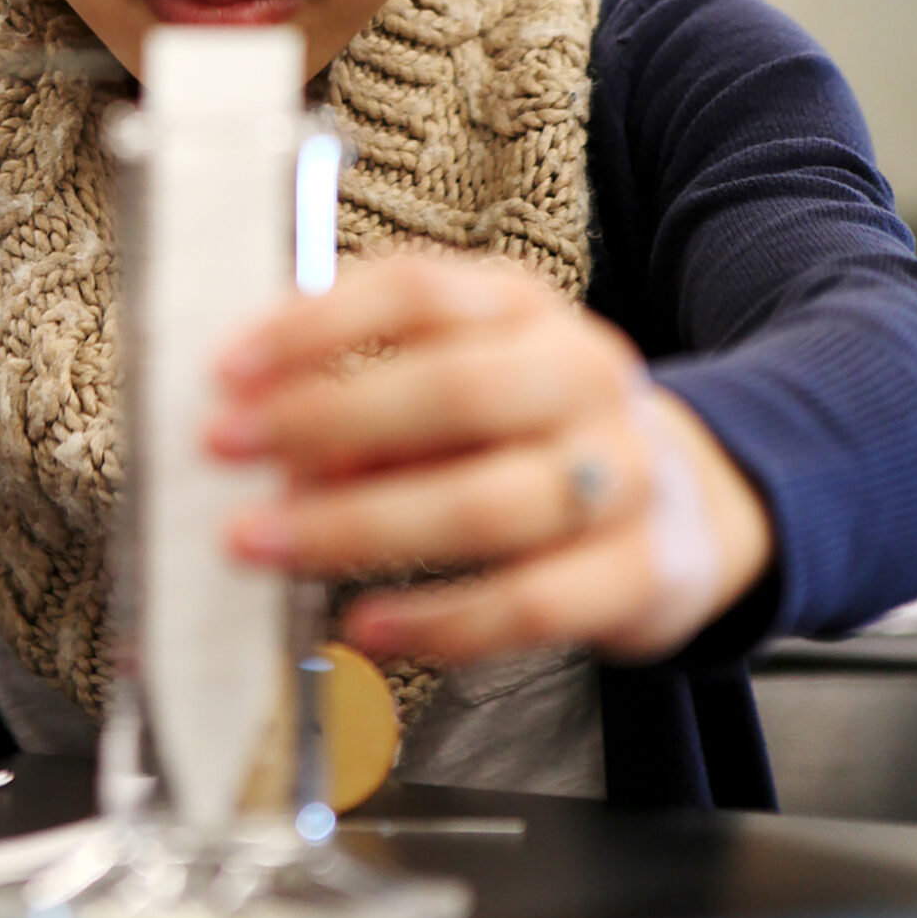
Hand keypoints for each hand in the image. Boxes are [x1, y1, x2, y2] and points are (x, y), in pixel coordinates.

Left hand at [205, 251, 774, 667]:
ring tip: (264, 542)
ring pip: (486, 503)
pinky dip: (437, 622)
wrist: (692, 503)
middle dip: (325, 418)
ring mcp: (624, 473)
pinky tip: (364, 627)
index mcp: (525, 308)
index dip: (316, 324)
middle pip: (456, 389)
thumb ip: (373, 401)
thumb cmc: (532, 432)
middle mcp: (583, 374)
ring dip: (357, 527)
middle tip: (224, 448)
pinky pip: (530, 603)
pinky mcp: (642, 571)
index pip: (419, 290)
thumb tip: (272, 441)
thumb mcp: (462, 383)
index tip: (227, 366)